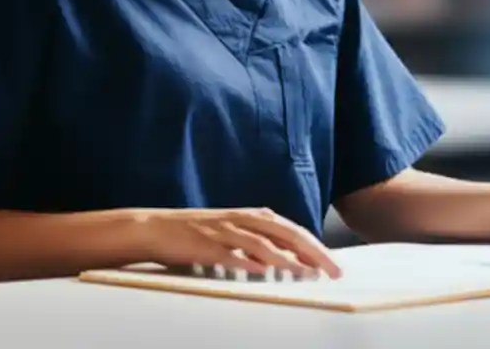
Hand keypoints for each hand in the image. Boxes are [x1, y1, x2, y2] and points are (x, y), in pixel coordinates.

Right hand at [130, 207, 342, 278]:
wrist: (155, 228)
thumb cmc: (199, 233)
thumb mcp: (236, 232)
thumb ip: (262, 242)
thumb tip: (293, 257)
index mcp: (253, 217)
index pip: (293, 231)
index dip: (316, 247)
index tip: (334, 264)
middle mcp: (243, 220)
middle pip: (286, 234)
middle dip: (313, 253)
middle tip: (332, 271)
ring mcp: (223, 231)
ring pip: (261, 243)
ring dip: (286, 259)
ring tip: (306, 273)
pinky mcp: (204, 244)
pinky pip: (228, 253)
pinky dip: (245, 261)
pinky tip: (261, 271)